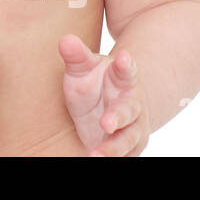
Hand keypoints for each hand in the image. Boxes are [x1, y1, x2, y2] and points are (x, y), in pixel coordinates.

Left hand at [59, 35, 149, 155]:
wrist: (109, 108)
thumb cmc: (93, 83)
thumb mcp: (82, 68)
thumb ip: (76, 56)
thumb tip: (65, 40)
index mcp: (123, 78)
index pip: (127, 70)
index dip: (126, 65)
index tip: (123, 57)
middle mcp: (133, 103)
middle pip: (129, 110)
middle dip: (119, 117)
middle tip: (106, 123)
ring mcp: (134, 126)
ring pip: (128, 138)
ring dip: (114, 148)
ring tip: (95, 154)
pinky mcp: (131, 147)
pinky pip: (125, 155)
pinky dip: (115, 159)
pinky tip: (97, 159)